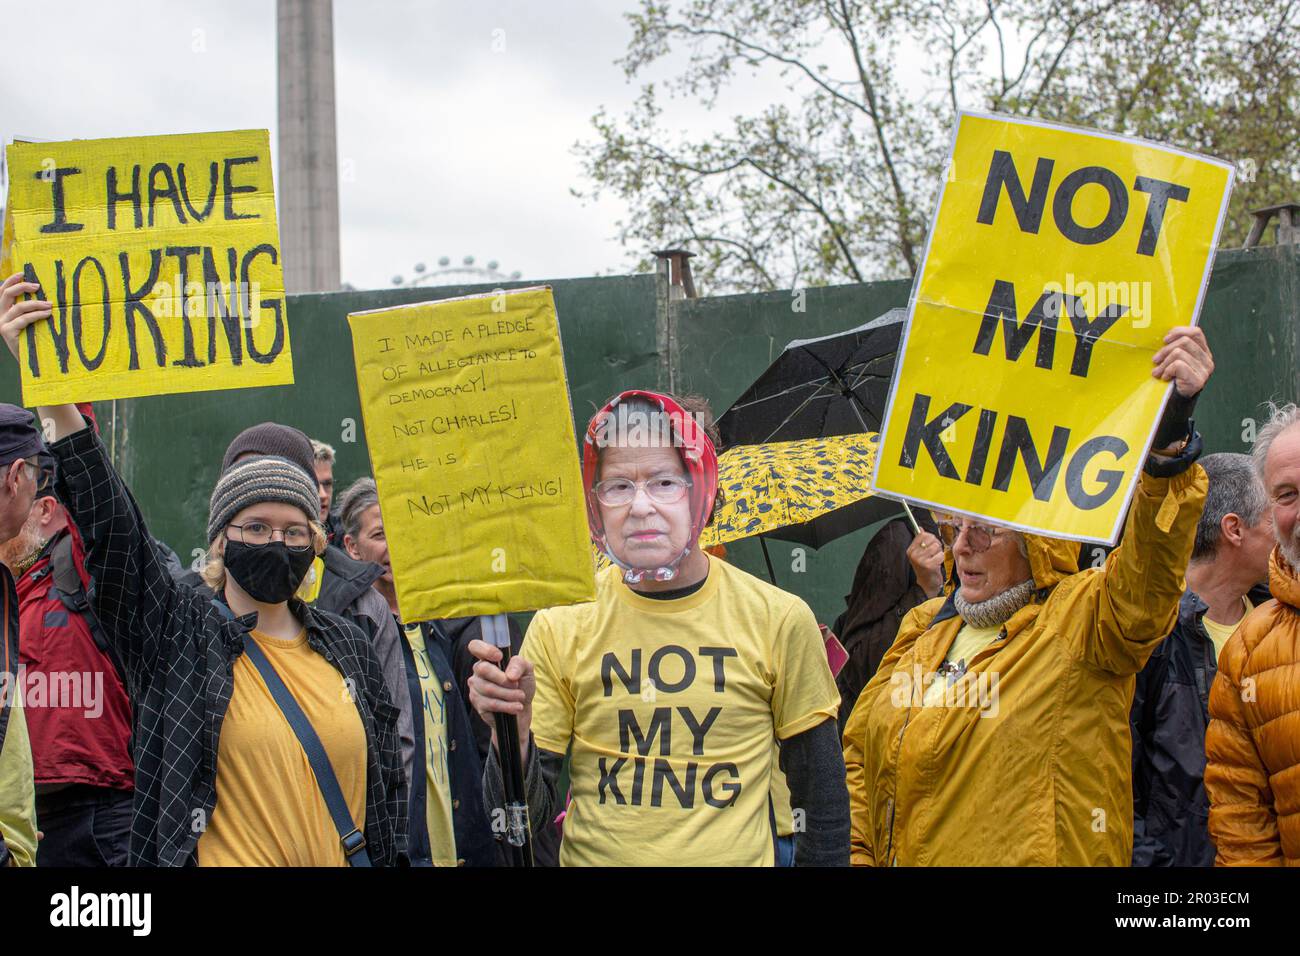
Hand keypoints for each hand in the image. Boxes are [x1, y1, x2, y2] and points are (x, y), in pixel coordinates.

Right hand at [0, 273, 50, 361]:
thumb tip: (44, 294)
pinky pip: (24, 319)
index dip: (11, 280)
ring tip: (50, 304)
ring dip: (36, 303)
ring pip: (19, 307)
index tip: (23, 273)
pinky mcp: (7, 332)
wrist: (31, 362)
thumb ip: (30, 310)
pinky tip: (47, 314)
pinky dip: (37, 314)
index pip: (2, 292)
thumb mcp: (30, 322)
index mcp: (2, 311)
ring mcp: (2, 324)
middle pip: (7, 295)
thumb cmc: (33, 340)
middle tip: (38, 286)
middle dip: (22, 286)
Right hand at [467, 638, 534, 761]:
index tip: (499, 657)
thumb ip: (519, 664)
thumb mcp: (527, 670)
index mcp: (488, 659)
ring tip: (520, 697)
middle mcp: (478, 671)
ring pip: (489, 688)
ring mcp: (476, 687)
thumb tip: (510, 674)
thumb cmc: (522, 684)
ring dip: (509, 694)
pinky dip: (507, 706)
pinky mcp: (478, 704)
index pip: (475, 647)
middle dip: (504, 679)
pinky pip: (491, 703)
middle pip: (483, 669)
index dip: (485, 649)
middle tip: (517, 685)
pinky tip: (516, 707)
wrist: (522, 707)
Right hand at [906, 530, 944, 597]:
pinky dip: (941, 558)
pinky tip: (937, 563)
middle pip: (930, 539)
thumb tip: (920, 528)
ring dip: (939, 552)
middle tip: (934, 553)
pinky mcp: (928, 565)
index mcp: (911, 550)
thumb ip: (920, 540)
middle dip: (936, 544)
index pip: (922, 534)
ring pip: (936, 546)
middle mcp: (913, 554)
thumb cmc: (926, 568)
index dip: (930, 538)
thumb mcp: (920, 553)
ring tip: (936, 558)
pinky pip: (940, 555)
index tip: (930, 545)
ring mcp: (920, 560)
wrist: (926, 584)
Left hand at [1152, 326, 1212, 397]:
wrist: (1175, 402)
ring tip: (1158, 372)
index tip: (1165, 339)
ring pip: (1179, 353)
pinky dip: (1167, 370)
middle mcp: (1207, 360)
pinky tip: (1164, 378)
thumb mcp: (1174, 360)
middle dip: (1165, 350)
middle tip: (1155, 360)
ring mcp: (1204, 371)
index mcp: (1203, 352)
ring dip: (1164, 363)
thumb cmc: (1172, 379)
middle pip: (1185, 341)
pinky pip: (1178, 365)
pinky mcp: (1197, 380)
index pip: (1196, 332)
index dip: (1179, 332)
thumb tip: (1163, 337)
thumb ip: (1175, 348)